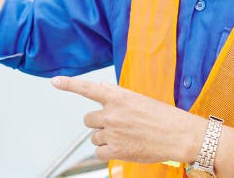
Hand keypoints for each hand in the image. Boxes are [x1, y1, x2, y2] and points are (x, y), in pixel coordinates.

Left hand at [51, 76, 203, 163]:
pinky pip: (98, 152)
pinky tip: (122, 148)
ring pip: (94, 137)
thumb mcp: (139, 98)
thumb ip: (117, 94)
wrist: (179, 135)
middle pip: (88, 120)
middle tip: (117, 126)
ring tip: (126, 137)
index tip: (54, 81)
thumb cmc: (162, 116)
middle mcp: (112, 113)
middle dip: (99, 123)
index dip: (69, 84)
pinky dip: (106, 152)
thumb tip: (100, 88)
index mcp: (118, 97)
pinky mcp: (116, 150)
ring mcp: (113, 132)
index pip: (87, 88)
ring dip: (105, 138)